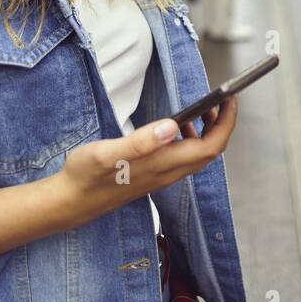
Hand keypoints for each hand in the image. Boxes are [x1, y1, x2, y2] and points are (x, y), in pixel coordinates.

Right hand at [56, 95, 239, 226]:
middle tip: (220, 100)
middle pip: (209, 151)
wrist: (71, 202)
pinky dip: (190, 139)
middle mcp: (167, 173)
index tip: (229, 99)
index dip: (226, 123)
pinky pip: (183, 158)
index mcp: (162, 164)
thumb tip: (171, 126)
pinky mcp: (153, 176)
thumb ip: (140, 141)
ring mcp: (161, 177)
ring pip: (197, 156)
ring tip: (202, 109)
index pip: (209, 146)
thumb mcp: (107, 152)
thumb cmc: (86, 175)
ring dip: (207, 132)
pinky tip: (175, 127)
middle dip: (221, 125)